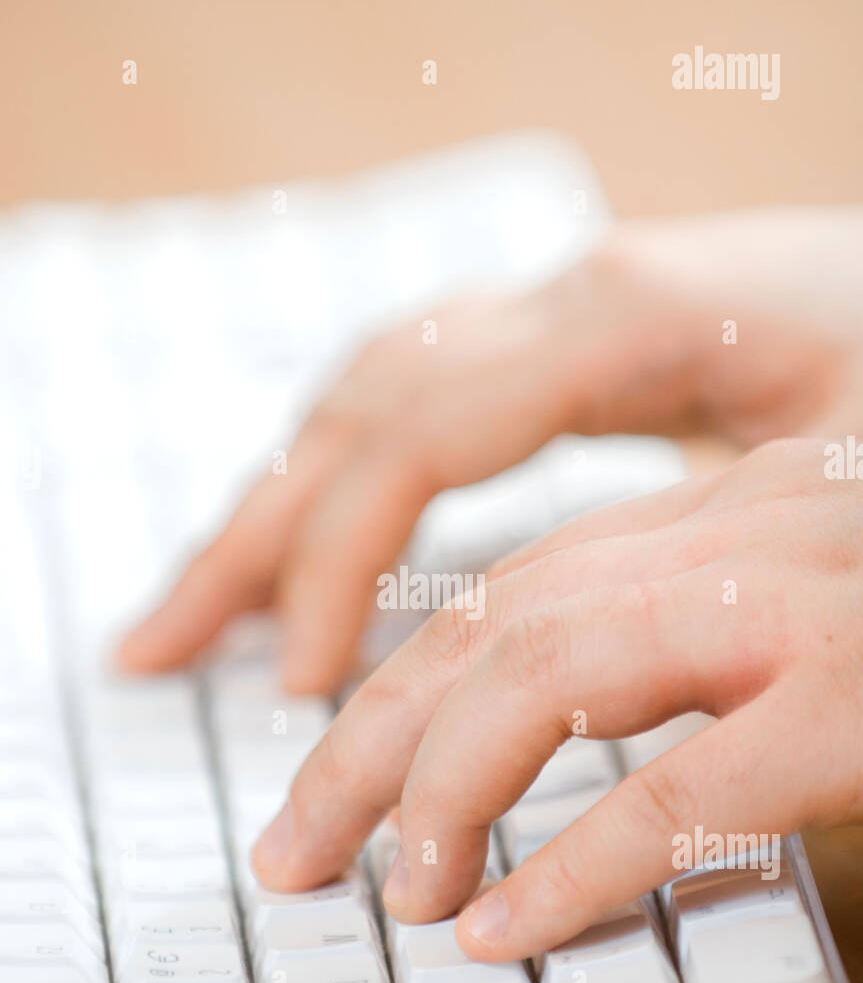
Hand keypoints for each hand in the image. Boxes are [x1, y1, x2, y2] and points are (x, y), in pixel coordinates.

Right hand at [117, 209, 862, 692]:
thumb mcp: (849, 454)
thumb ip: (729, 529)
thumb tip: (604, 639)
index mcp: (621, 317)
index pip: (418, 439)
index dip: (340, 563)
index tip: (306, 685)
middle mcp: (562, 297)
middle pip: (355, 410)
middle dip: (250, 539)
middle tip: (156, 649)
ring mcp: (554, 311)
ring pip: (364, 396)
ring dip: (274, 507)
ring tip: (199, 611)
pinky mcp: (561, 344)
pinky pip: (410, 402)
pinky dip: (339, 483)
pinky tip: (315, 544)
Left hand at [252, 438, 862, 958]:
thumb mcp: (820, 610)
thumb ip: (711, 645)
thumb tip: (593, 727)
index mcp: (723, 511)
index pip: (513, 584)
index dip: (400, 687)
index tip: (338, 773)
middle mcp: (741, 526)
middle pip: (490, 620)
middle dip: (366, 741)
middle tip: (296, 847)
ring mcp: (794, 597)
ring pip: (543, 672)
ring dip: (438, 790)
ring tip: (397, 894)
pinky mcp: (851, 692)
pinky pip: (676, 790)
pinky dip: (574, 868)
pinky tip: (507, 930)